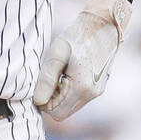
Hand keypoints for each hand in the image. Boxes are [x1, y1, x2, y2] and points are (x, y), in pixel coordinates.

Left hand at [33, 0, 130, 120]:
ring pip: (70, 108)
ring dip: (60, 97)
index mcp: (81, 87)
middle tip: (49, 78)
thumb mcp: (57, 53)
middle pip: (62, 114)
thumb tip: (37, 101)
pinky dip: (69, 93)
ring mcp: (97, 92)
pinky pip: (79, 100)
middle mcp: (92, 94)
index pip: (55, 112)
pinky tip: (67, 74)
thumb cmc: (77, 36)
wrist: (103, 25)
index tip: (41, 83)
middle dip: (51, 101)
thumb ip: (47, 79)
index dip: (43, 102)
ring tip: (59, 74)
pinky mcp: (99, 88)